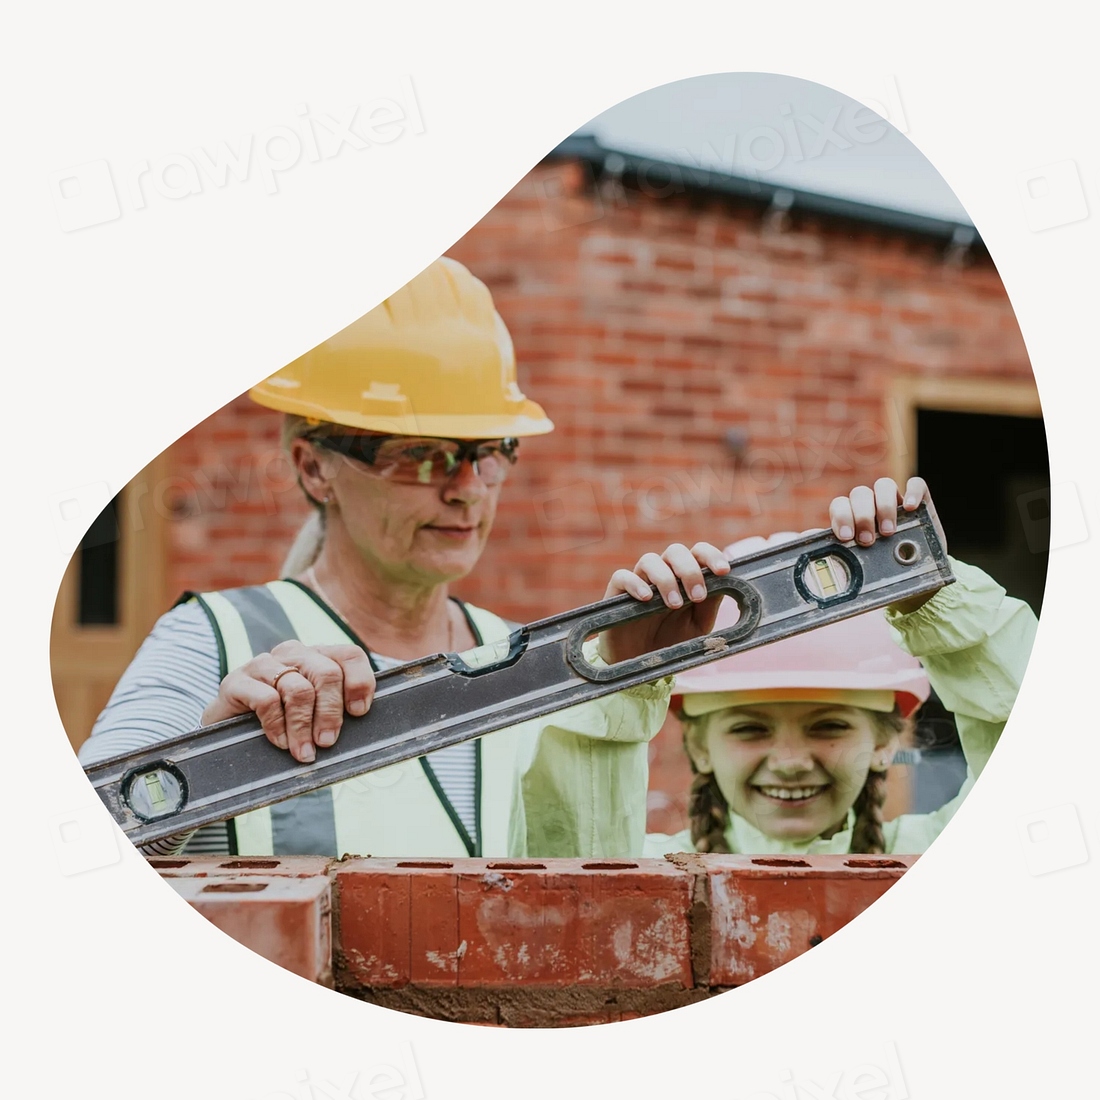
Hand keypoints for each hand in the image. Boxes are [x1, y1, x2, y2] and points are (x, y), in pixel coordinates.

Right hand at [200, 640, 375, 762]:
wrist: (226, 727)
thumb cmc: (282, 722)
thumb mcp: (314, 711)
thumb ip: (336, 708)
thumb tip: (360, 720)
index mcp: (317, 655)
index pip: (349, 656)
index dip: (359, 683)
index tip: (358, 713)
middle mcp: (293, 653)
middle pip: (327, 674)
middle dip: (330, 713)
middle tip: (327, 742)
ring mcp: (264, 664)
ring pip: (298, 689)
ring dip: (303, 726)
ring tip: (304, 752)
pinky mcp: (237, 680)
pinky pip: (267, 700)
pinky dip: (277, 726)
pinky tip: (279, 742)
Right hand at [598, 542, 730, 664]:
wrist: (642, 663)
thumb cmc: (672, 640)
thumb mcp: (698, 626)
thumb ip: (710, 605)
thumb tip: (728, 583)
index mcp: (684, 576)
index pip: (698, 553)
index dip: (711, 556)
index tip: (722, 571)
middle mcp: (663, 573)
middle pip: (675, 551)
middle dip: (689, 570)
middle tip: (697, 595)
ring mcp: (639, 580)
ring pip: (650, 560)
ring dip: (666, 579)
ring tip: (674, 604)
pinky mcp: (617, 593)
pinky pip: (622, 576)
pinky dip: (635, 583)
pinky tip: (647, 598)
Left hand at [829, 476, 947, 612]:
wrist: (916, 581)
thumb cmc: (881, 570)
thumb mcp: (859, 564)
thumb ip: (836, 549)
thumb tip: (808, 536)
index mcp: (852, 517)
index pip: (840, 505)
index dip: (841, 516)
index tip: (846, 537)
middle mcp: (872, 506)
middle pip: (860, 494)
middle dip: (862, 516)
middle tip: (867, 540)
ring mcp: (895, 501)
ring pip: (884, 485)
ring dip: (884, 506)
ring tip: (888, 532)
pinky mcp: (921, 501)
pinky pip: (917, 484)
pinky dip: (913, 492)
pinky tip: (910, 507)